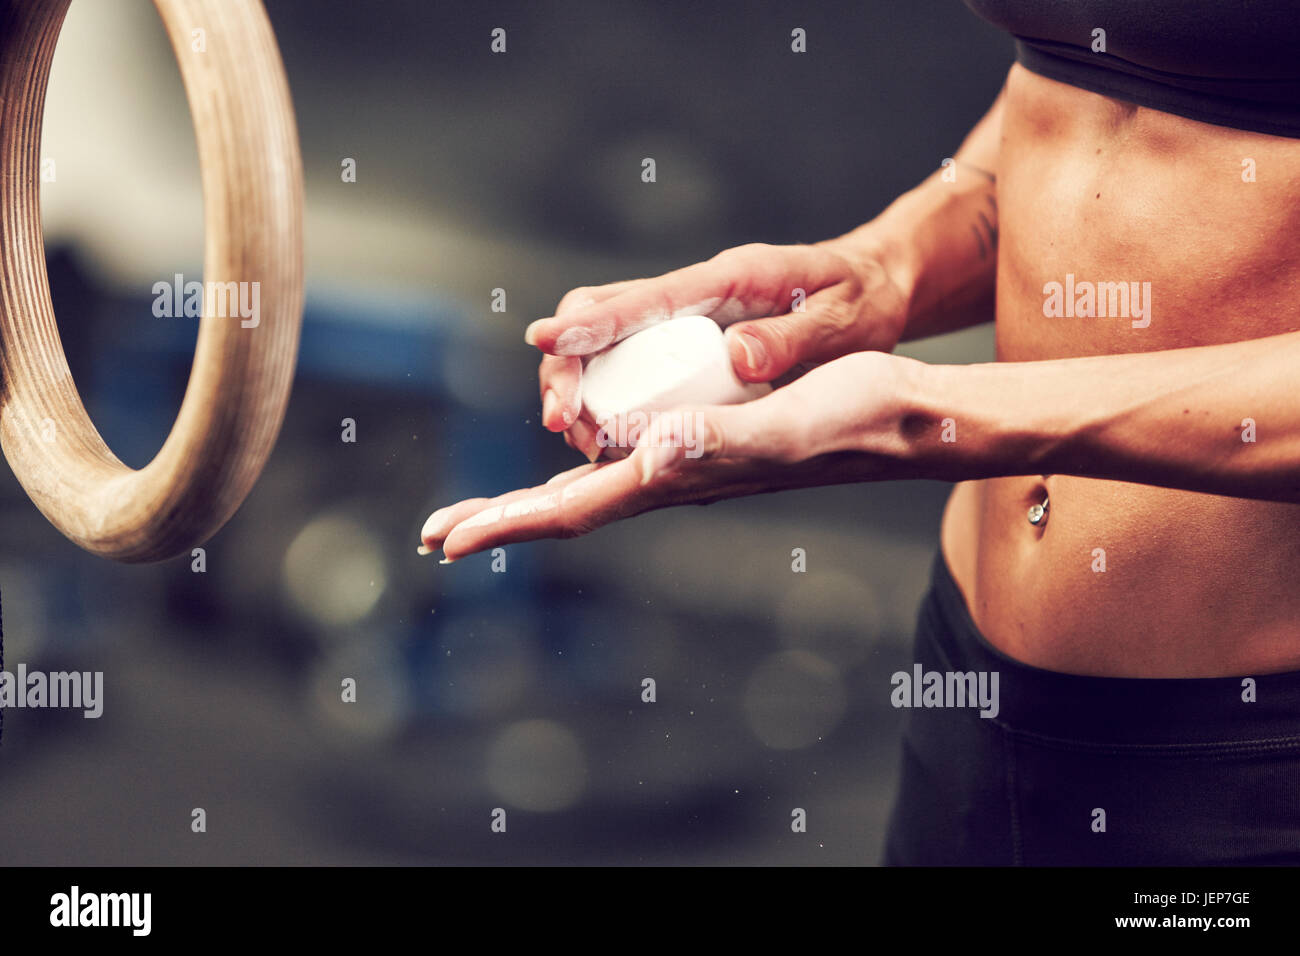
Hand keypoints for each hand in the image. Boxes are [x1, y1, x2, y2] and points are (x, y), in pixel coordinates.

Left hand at [421, 351, 924, 560]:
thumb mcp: (785, 424)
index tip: (442, 540)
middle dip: (498, 519)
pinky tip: (572, 453)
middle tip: (434, 533)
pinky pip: (621, 458)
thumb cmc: (856, 419)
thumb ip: (723, 441)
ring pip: (588, 487)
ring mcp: (689, 466)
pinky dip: (578, 462)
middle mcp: (674, 480)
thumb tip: (651, 452)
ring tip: (481, 507)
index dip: (503, 523)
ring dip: (529, 499)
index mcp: (678, 479)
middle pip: (565, 509)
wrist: (902, 417)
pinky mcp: (706, 442)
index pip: (571, 511)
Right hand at [527, 240, 910, 460]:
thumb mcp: (838, 319)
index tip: (543, 340)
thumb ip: (790, 337)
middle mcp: (693, 295)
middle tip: (563, 422)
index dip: (589, 323)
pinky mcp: (683, 346)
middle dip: (564, 365)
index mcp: (726, 281)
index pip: (643, 299)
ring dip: (578, 389)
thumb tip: (737, 356)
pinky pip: (626, 365)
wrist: (872, 289)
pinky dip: (604, 398)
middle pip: (599, 315)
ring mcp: (683, 320)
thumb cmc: (859, 300)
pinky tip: (607, 440)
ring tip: (584, 443)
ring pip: (604, 343)